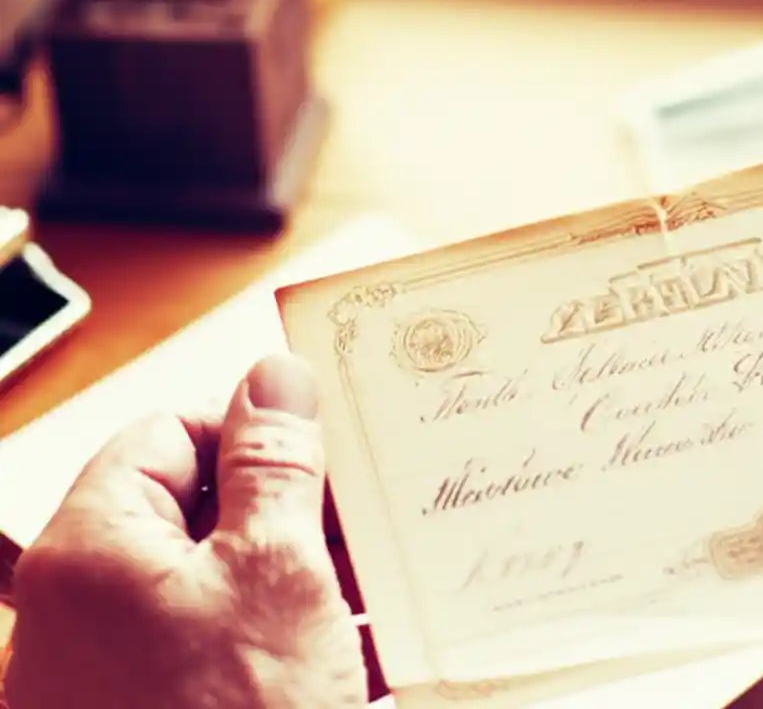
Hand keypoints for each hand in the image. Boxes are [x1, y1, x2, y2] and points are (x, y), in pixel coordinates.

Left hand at [1, 355, 364, 708]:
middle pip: (200, 513)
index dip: (250, 427)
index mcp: (97, 546)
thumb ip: (276, 466)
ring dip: (307, 578)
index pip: (167, 436)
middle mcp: (93, 604)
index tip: (326, 439)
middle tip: (372, 511)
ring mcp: (125, 668)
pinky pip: (229, 651)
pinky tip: (361, 653)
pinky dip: (292, 640)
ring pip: (225, 587)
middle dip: (294, 510)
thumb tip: (276, 375)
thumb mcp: (275, 574)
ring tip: (386, 582)